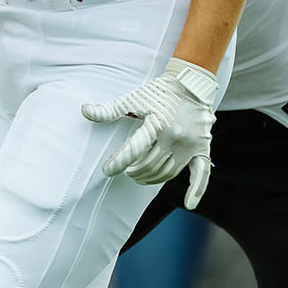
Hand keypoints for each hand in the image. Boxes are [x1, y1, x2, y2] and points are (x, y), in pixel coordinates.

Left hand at [81, 59, 217, 209]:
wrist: (191, 84)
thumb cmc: (159, 91)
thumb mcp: (133, 98)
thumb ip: (109, 109)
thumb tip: (84, 111)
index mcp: (157, 124)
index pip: (132, 152)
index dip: (117, 163)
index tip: (107, 169)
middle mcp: (175, 137)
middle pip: (149, 165)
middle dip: (132, 171)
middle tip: (124, 170)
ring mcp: (190, 146)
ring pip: (167, 172)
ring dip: (151, 178)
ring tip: (139, 175)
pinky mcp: (202, 149)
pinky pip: (202, 174)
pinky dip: (196, 190)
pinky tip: (189, 204)